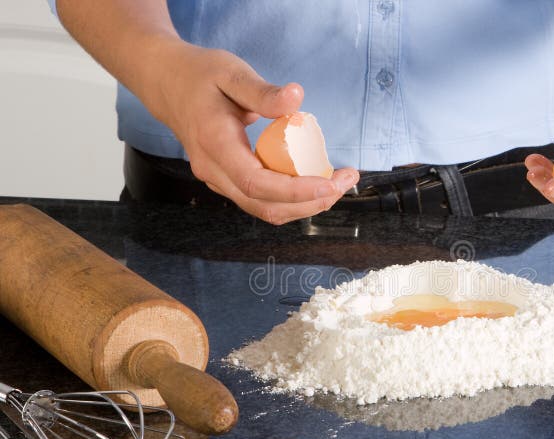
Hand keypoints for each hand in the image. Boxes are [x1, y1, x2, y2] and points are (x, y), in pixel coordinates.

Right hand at [146, 42, 358, 223]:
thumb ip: (263, 91)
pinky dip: (291, 198)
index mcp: (214, 143)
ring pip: (264, 209)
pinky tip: (315, 180)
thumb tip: (298, 98)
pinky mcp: (226, 181)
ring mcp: (217, 180)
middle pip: (264, 205)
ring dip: (304, 204)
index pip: (257, 183)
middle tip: (346, 181)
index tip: (331, 183)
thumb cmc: (200, 75)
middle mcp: (213, 170)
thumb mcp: (232, 73)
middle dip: (310, 202)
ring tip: (337, 183)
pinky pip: (261, 200)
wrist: (166, 84)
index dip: (296, 190)